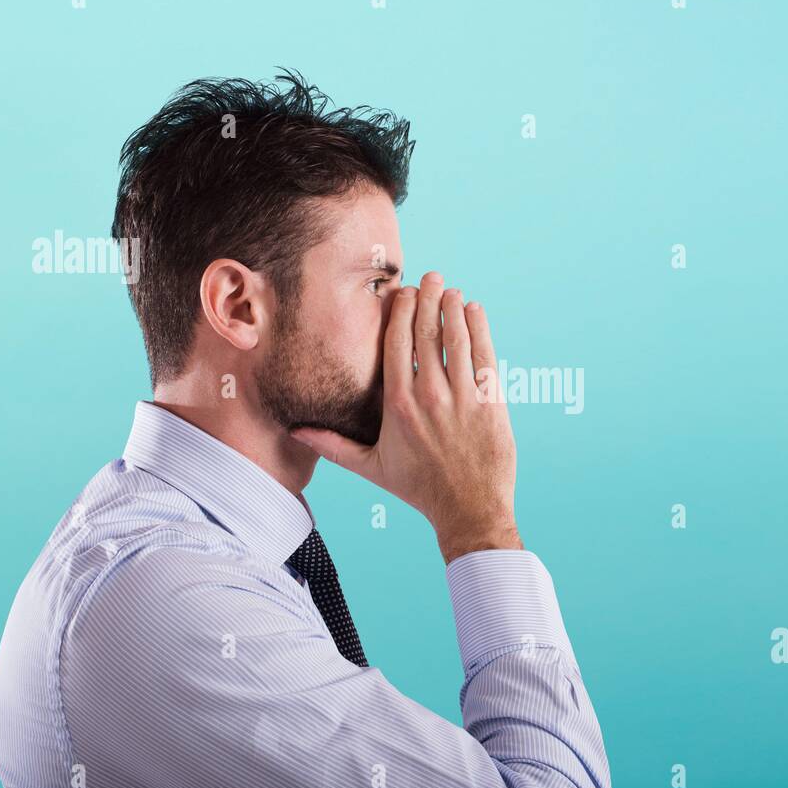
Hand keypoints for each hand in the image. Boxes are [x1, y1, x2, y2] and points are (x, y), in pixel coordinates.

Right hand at [289, 271, 521, 563]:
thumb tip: (297, 432)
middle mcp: (430, 395)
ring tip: (450, 290)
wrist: (469, 510)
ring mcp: (463, 397)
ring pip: (457, 338)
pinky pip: (484, 356)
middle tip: (430, 277)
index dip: (400, 311)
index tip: (402, 292)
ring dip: (453, 308)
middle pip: (426, 332)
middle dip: (428, 299)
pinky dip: (480, 329)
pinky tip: (475, 312)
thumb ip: (334, 445)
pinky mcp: (491, 402)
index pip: (397, 342)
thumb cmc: (420, 489)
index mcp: (399, 404)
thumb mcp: (372, 467)